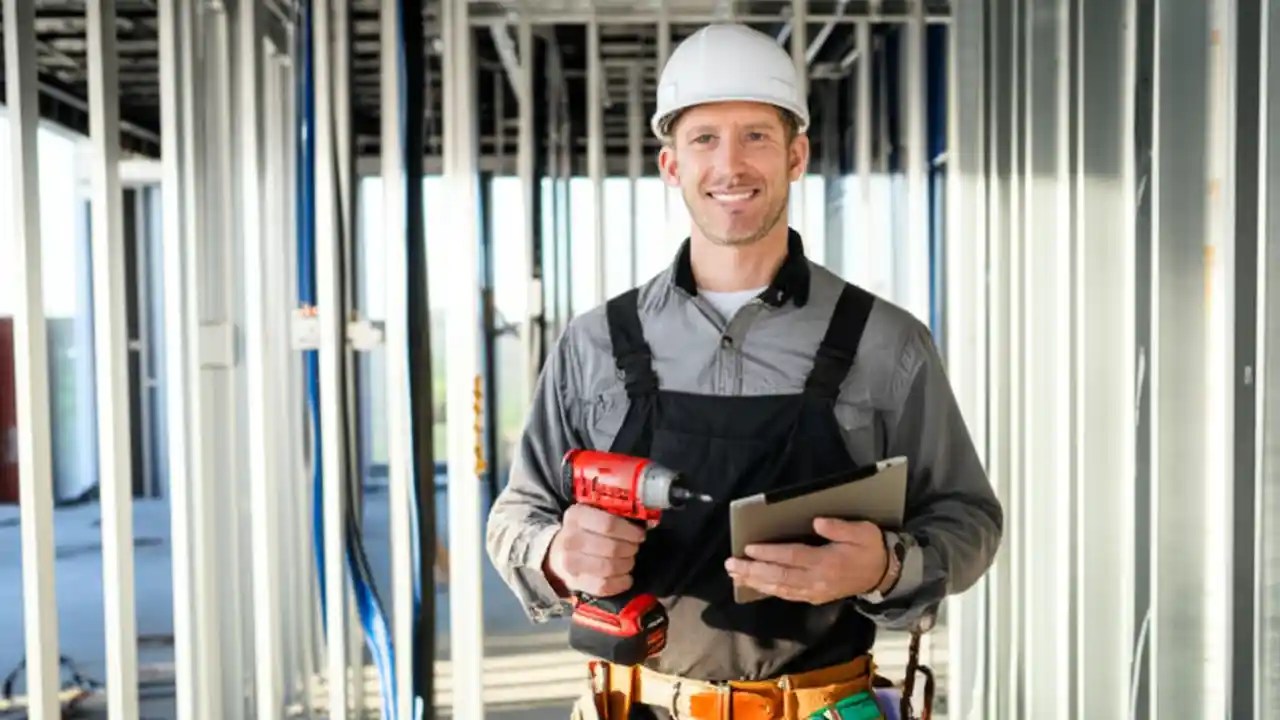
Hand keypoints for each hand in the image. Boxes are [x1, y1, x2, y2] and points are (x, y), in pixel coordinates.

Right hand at [544, 504, 645, 597]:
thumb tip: (646, 521)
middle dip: (630, 550)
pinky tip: (626, 578)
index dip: (630, 532)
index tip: (640, 535)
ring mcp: (569, 563)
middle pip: (611, 548)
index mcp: (576, 516)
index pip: (609, 524)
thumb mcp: (594, 513)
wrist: (557, 551)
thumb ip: (615, 514)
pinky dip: (620, 584)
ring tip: (629, 561)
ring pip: (608, 568)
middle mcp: (570, 539)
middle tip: (634, 548)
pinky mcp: (574, 582)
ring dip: (626, 566)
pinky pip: (602, 587)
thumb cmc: (585, 529)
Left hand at [723, 518, 887, 604]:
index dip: (769, 553)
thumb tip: (816, 522)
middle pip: (779, 576)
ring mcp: (814, 591)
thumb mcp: (862, 531)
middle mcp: (817, 580)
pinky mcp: (814, 597)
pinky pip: (787, 595)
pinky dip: (769, 590)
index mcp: (826, 562)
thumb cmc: (870, 548)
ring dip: (755, 582)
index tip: (749, 548)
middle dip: (753, 570)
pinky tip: (755, 585)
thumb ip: (839, 528)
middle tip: (731, 564)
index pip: (792, 557)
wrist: (884, 574)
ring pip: (780, 588)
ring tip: (735, 575)